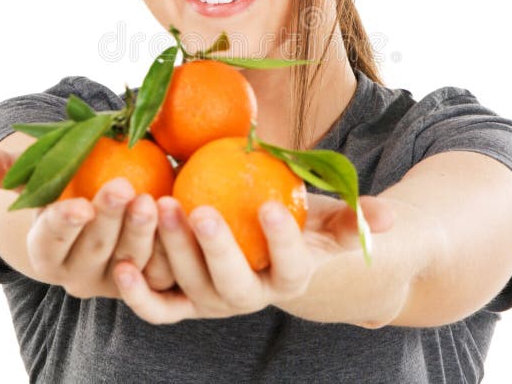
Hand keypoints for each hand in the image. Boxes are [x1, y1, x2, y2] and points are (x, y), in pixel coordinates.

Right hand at [0, 147, 174, 295]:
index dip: (61, 225)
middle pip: (94, 252)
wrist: (113, 203)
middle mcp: (79, 275)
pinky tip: (185, 220)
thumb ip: (5, 168)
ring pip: (132, 263)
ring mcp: (118, 281)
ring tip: (158, 200)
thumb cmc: (71, 181)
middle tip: (125, 188)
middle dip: (109, 222)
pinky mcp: (153, 281)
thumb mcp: (41, 171)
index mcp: (47, 252)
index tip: (77, 203)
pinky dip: (175, 249)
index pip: (48, 242)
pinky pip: (166, 272)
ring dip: (146, 235)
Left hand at [111, 192, 393, 323]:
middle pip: (234, 284)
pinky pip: (160, 306)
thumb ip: (354, 217)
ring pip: (192, 289)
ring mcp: (213, 303)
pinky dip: (140, 293)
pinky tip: (121, 263)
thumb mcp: (325, 216)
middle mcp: (251, 298)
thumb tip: (389, 217)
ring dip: (173, 254)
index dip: (283, 242)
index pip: (293, 266)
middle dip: (216, 249)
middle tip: (198, 208)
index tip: (270, 205)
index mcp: (290, 278)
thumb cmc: (299, 222)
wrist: (264, 251)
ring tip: (158, 207)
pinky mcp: (182, 301)